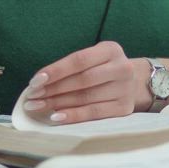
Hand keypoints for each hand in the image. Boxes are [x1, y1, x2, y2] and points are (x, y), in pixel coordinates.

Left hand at [20, 41, 152, 123]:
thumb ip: (72, 67)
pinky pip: (94, 112)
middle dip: (53, 89)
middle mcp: (122, 68)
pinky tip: (56, 117)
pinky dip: (73, 115)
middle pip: (81, 80)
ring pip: (85, 97)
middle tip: (32, 98)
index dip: (56, 71)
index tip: (35, 81)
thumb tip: (39, 84)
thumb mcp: (95, 59)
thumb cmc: (103, 70)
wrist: (136, 83)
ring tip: (38, 107)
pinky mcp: (124, 108)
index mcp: (111, 50)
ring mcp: (124, 89)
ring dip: (58, 103)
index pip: (79, 60)